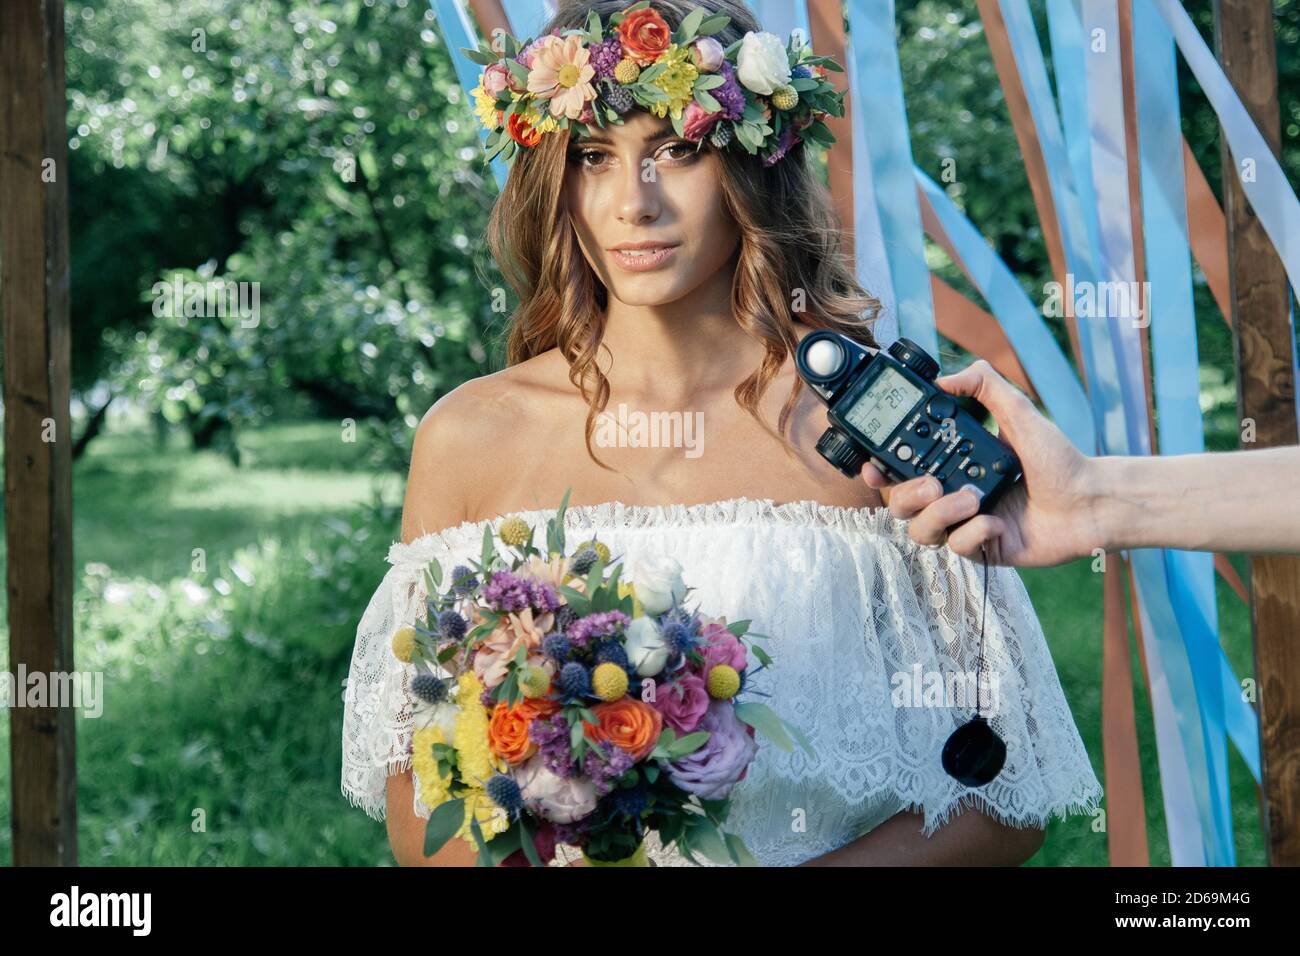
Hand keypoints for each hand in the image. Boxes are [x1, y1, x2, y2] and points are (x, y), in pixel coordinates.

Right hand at [861, 360, 1102, 566]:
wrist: (1089, 500)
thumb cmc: (1058, 460)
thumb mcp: (1019, 412)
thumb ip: (985, 386)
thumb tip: (945, 378)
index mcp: (953, 466)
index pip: (902, 471)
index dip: (879, 471)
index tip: (873, 465)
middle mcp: (953, 496)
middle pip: (899, 504)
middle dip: (906, 495)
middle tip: (933, 484)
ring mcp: (965, 525)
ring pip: (920, 531)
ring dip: (939, 515)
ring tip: (972, 501)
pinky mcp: (982, 550)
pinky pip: (956, 548)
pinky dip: (973, 534)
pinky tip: (997, 523)